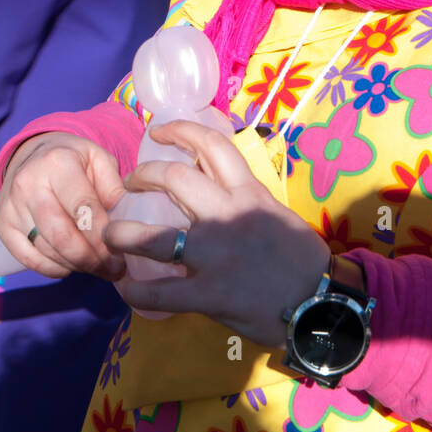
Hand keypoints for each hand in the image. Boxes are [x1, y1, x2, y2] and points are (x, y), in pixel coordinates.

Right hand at [0, 132, 127, 279]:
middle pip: (62, 236)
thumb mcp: (100, 161)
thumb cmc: (74, 160)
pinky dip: (53, 269)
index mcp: (58, 163)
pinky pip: (28, 259)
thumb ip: (114, 189)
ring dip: (76, 266)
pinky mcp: (2, 225)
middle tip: (112, 270)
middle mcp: (29, 184)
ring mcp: (11, 206)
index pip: (83, 209)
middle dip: (91, 259)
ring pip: (46, 250)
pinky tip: (72, 266)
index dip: (104, 238)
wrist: (34, 154)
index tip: (122, 255)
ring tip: (98, 268)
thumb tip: (125, 224)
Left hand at [104, 120, 329, 347]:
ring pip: (153, 235)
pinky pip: (160, 292)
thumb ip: (245, 199)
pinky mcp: (208, 293)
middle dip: (142, 175)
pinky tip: (125, 288)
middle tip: (131, 183)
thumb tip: (215, 185)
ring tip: (111, 234)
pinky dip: (136, 290)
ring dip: (122, 232)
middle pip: (173, 179)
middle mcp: (227, 215)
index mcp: (248, 193)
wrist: (321, 301)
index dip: (180, 130)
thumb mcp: (277, 213)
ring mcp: (214, 255)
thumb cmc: (303, 259)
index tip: (159, 130)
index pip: (213, 145)